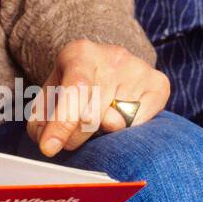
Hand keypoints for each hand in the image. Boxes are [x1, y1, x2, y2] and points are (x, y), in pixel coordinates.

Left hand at [27, 39, 170, 156]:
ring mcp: (139, 69)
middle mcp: (113, 56)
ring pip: (118, 123)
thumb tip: (53, 141)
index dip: (62, 122)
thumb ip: (42, 119)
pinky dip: (126, 129)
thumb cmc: (73, 86)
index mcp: (79, 53)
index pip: (75, 90)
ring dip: (101, 134)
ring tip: (98, 118)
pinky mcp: (159, 84)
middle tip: (71, 139)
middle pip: (93, 113)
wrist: (106, 64)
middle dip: (76, 136)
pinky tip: (119, 114)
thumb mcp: (50, 95)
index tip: (49, 148)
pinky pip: (140, 124)